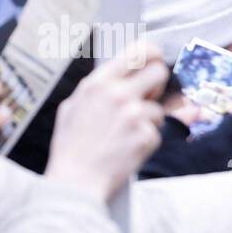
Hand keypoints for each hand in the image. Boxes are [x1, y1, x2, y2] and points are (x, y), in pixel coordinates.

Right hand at [44, 43, 167, 201]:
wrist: (76, 180)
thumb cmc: (72, 146)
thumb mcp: (73, 107)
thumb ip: (100, 88)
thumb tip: (125, 75)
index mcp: (98, 83)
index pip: (136, 52)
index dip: (152, 54)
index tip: (155, 60)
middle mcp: (117, 94)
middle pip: (159, 72)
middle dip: (158, 85)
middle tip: (148, 98)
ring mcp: (134, 115)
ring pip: (158, 109)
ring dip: (147, 122)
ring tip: (124, 136)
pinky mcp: (146, 136)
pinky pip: (156, 132)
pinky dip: (145, 142)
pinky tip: (126, 149)